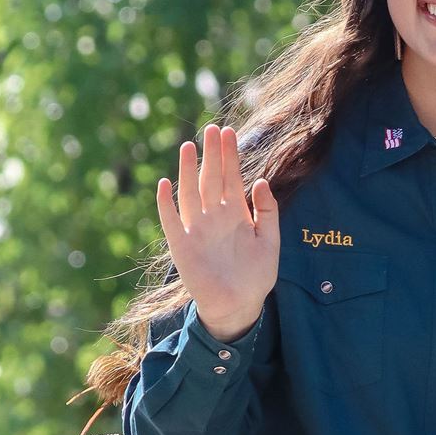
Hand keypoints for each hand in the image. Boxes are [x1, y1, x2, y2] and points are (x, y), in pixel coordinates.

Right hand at [155, 121, 278, 339]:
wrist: (239, 307)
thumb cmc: (255, 276)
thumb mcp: (270, 242)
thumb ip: (268, 212)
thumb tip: (261, 181)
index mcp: (236, 214)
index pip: (231, 177)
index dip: (229, 156)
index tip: (229, 132)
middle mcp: (214, 217)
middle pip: (211, 179)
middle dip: (212, 154)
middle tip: (212, 128)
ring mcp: (197, 229)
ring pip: (190, 193)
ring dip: (188, 170)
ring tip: (189, 146)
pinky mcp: (182, 246)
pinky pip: (171, 221)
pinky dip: (166, 204)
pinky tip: (165, 184)